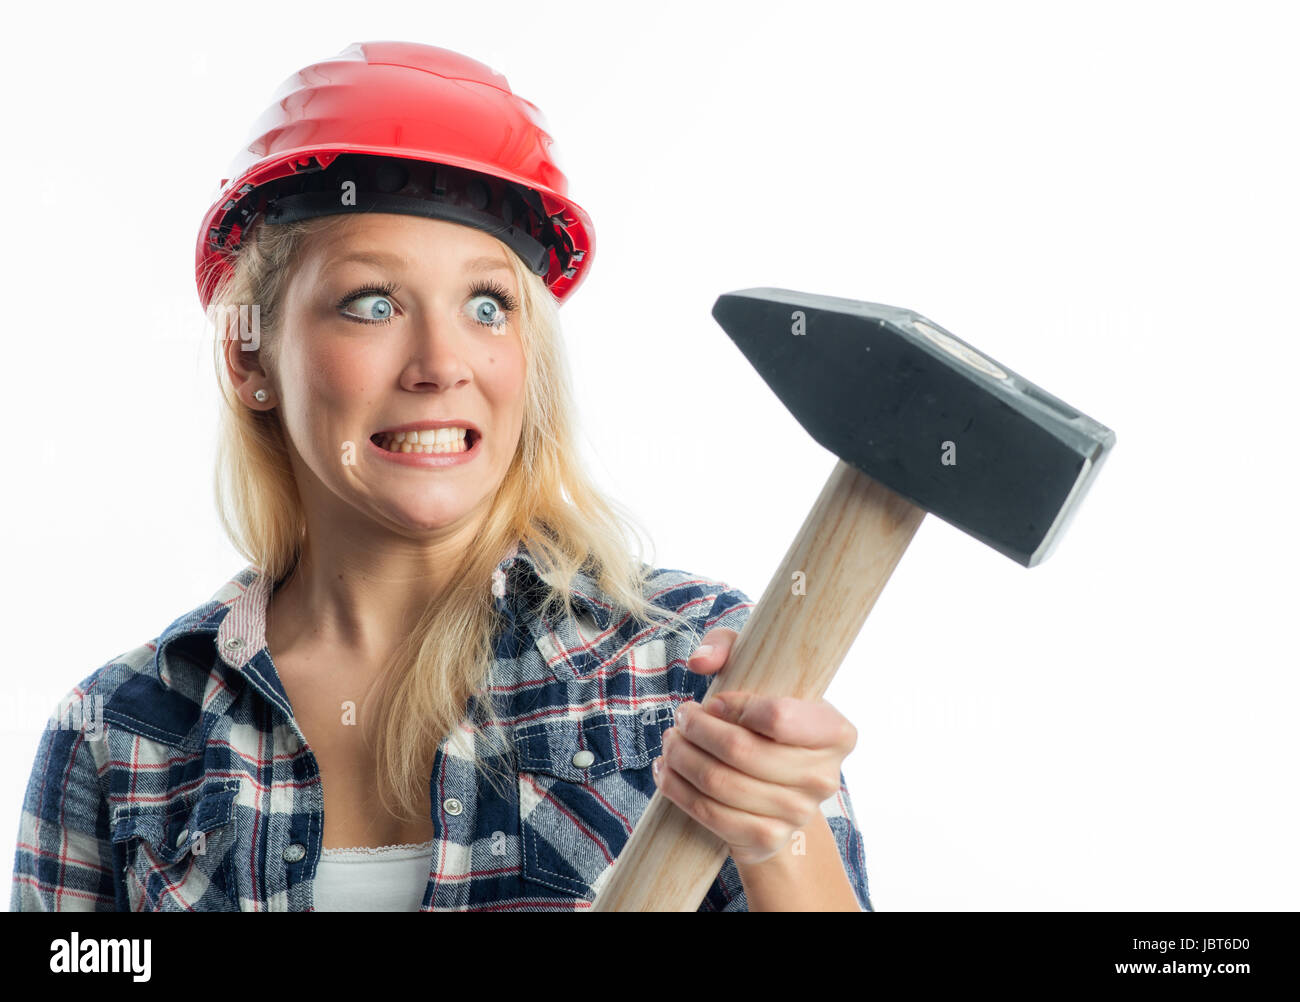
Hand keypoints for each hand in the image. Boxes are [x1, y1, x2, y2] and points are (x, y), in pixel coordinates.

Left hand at [652, 627, 856, 865]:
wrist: (778, 787)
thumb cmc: (766, 720)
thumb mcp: (758, 670)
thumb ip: (728, 645)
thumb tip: (701, 662)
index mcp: (836, 731)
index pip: (777, 717)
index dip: (735, 707)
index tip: (714, 702)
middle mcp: (824, 776)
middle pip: (741, 751)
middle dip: (697, 730)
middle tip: (681, 718)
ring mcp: (798, 813)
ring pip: (720, 783)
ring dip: (682, 759)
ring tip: (671, 742)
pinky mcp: (767, 839)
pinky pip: (711, 815)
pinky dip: (679, 791)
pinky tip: (667, 772)